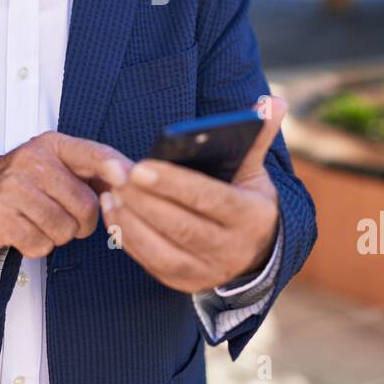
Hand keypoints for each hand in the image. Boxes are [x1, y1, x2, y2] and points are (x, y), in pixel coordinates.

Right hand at [0, 131, 131, 257]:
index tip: (127, 178)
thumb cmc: (26, 185)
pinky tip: (26, 230)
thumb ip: (94, 172)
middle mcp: (31, 161)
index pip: (90, 153)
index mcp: (51, 145)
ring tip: (41, 221)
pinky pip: (40, 245)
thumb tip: (130, 181)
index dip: (113, 166)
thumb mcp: (58, 167)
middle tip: (63, 215)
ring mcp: (12, 187)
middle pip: (84, 205)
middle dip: (81, 222)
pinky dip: (38, 246)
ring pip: (64, 230)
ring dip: (58, 235)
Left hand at [99, 96, 285, 293]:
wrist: (257, 252)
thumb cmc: (247, 199)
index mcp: (251, 216)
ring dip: (132, 221)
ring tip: (110, 191)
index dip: (174, 184)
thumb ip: (258, 135)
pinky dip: (128, 238)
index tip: (141, 166)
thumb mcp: (256, 171)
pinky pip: (152, 264)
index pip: (210, 199)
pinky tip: (113, 212)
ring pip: (163, 250)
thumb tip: (272, 101)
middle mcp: (232, 249)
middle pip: (182, 226)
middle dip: (145, 200)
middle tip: (117, 174)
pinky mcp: (186, 282)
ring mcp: (209, 271)